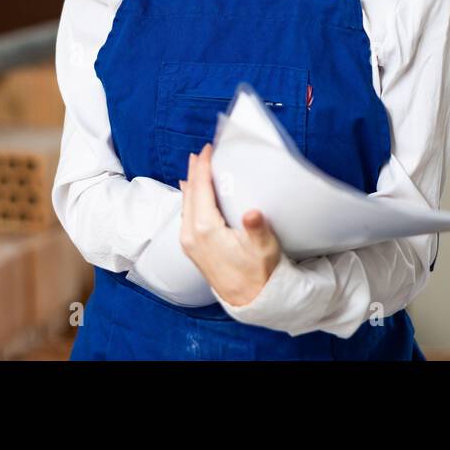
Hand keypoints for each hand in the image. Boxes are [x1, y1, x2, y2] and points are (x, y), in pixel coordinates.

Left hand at [179, 143, 281, 307]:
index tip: (208, 150)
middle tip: (201, 152)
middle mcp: (191, 234)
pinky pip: (186, 214)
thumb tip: (252, 213)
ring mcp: (188, 242)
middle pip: (190, 193)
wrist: (250, 300)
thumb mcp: (263, 248)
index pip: (201, 189)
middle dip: (195, 171)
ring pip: (186, 203)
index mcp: (205, 229)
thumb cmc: (259, 273)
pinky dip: (190, 198)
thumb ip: (257, 228)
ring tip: (196, 167)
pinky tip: (191, 194)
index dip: (204, 167)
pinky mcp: (191, 247)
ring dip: (192, 183)